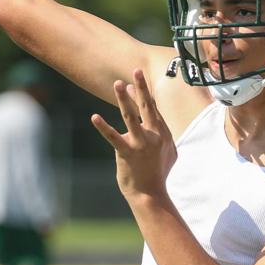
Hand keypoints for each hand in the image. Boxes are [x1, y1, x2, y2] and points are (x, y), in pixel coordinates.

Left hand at [91, 69, 175, 200]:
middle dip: (141, 88)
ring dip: (124, 99)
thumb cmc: (158, 174)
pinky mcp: (127, 153)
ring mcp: (140, 144)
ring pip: (131, 116)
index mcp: (163, 134)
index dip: (142, 95)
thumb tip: (158, 124)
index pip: (152, 109)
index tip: (133, 83)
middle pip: (147, 107)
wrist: (150, 194)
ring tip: (118, 84)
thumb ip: (164, 136)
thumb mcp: (169, 153)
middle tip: (135, 70)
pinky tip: (95, 117)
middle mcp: (154, 136)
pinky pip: (113, 137)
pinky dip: (103, 127)